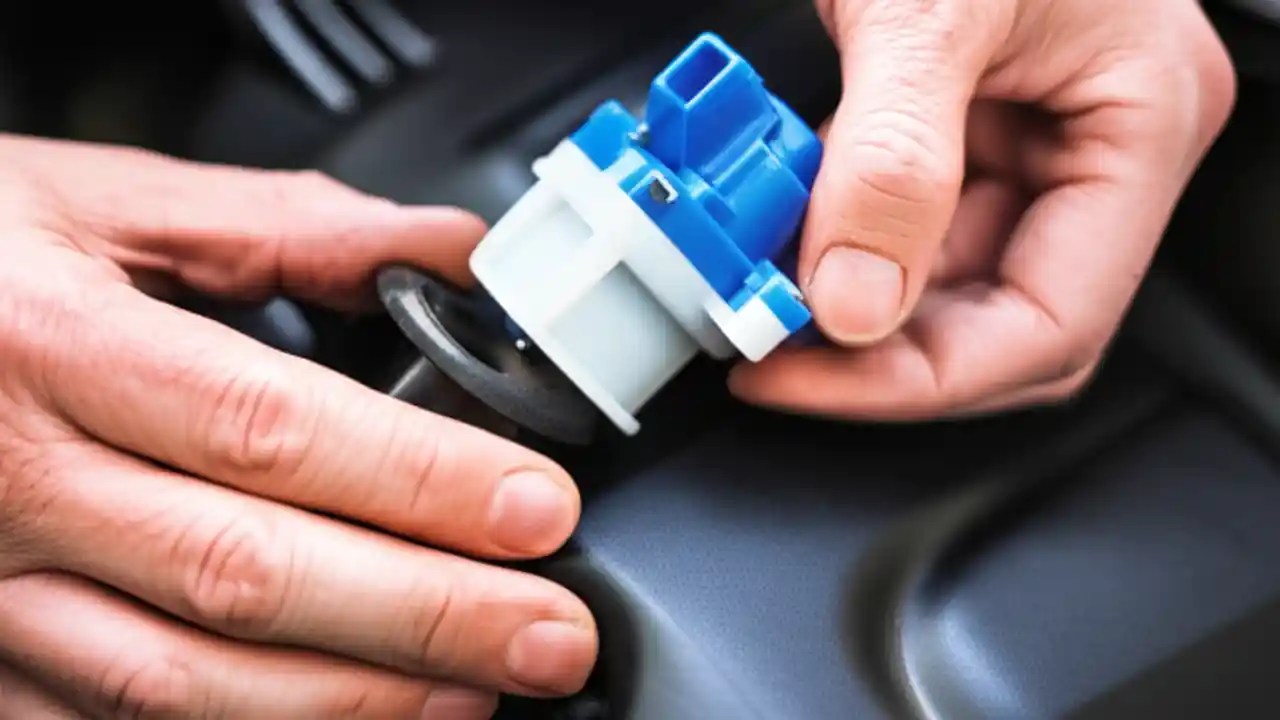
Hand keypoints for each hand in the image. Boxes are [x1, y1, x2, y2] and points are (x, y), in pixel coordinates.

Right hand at [0, 136, 594, 718]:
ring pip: (176, 682)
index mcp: (51, 344)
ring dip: (346, 703)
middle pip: (245, 576)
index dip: (418, 479)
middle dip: (424, 618)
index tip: (536, 508)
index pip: (268, 428)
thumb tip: (444, 252)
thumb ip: (285, 229)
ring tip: (474, 695)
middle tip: (551, 635)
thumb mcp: (100, 206)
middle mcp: (10, 479)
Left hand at [732, 0, 1235, 418]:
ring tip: (755, 284)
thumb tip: (851, 299)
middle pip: (994, 319)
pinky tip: (776, 233)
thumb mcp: (932, 9)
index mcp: (1144, 124)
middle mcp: (1095, 146)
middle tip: (767, 342)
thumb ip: (895, 159)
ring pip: (939, 279)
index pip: (1051, 324)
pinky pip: (901, 220)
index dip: (921, 376)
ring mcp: (1028, 138)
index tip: (804, 373)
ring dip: (842, 296)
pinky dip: (832, 238)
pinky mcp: (961, 125)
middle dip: (876, 348)